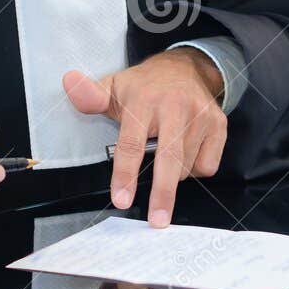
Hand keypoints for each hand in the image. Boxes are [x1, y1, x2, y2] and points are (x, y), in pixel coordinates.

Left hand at [63, 48, 227, 227]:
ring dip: (173, 176)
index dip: (125, 175)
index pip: (132, 143)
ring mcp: (201, 115)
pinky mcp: (219, 124)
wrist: (184, 68)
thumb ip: (89, 94)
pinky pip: (208, 164)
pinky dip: (195, 169)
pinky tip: (186, 152)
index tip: (121, 201)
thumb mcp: (112, 87)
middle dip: (163, 193)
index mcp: (144, 99)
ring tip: (163, 156)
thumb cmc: (143, 87)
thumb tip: (69, 82)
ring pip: (187, 166)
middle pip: (169, 158)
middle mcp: (175, 106)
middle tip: (156, 221)